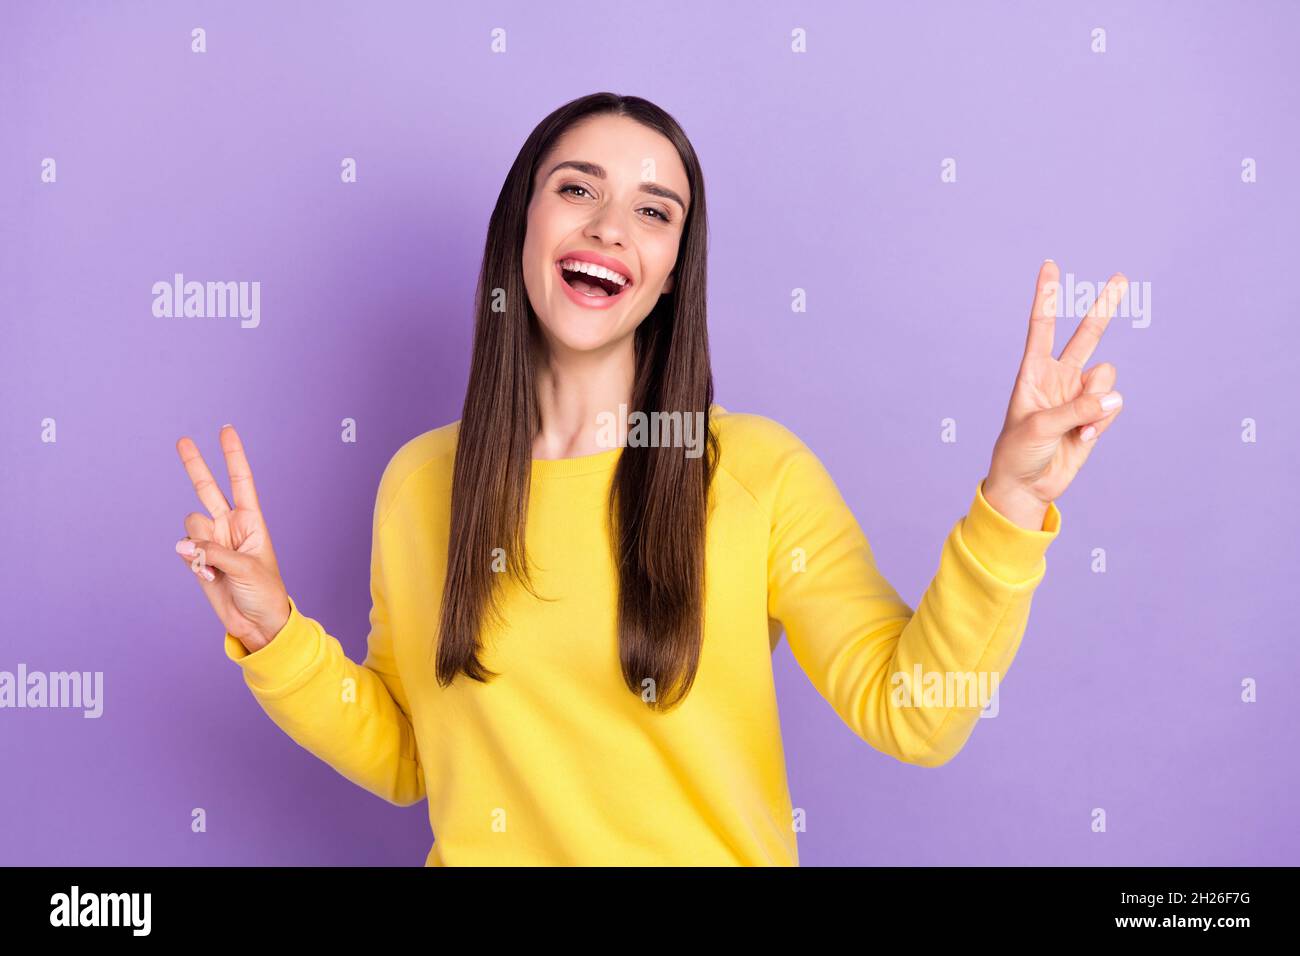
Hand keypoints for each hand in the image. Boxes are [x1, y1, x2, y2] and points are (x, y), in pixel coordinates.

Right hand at [174, 425, 290, 652]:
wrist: (256, 623)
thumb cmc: (265, 592)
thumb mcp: (247, 568)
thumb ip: (214, 552)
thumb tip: (183, 544)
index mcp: (251, 520)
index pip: (240, 481)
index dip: (233, 456)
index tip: (226, 430)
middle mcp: (229, 525)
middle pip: (207, 488)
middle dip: (195, 464)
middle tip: (182, 439)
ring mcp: (211, 541)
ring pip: (190, 524)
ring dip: (198, 543)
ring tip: (214, 565)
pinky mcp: (197, 560)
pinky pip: (184, 549)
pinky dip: (192, 561)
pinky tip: (207, 575)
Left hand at [983, 260, 1126, 525]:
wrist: (1028, 486)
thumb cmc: (1018, 452)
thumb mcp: (1039, 427)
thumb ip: (1076, 410)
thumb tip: (1113, 399)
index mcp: (1033, 372)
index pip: (1041, 327)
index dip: (1047, 297)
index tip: (1050, 266)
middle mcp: (1058, 378)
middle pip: (1086, 335)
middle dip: (1104, 307)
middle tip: (1121, 277)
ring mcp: (1079, 395)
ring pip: (1106, 378)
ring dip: (1097, 402)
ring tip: (1076, 426)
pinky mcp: (1095, 415)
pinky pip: (1112, 406)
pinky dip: (1102, 421)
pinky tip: (1083, 437)